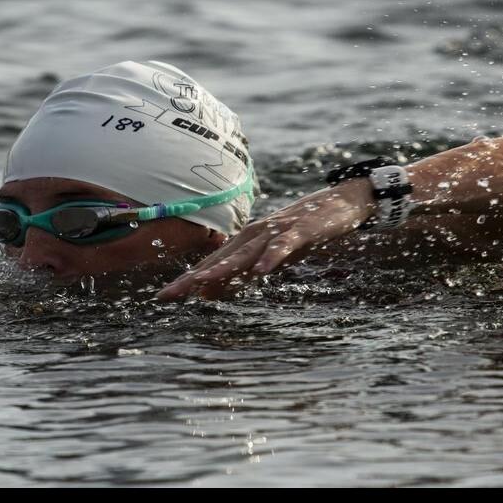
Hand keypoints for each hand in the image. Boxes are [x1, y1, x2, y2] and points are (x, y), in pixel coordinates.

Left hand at [155, 178, 376, 300]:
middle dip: (192, 278)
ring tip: (200, 283)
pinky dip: (272, 258)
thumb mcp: (266, 259)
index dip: (186, 281)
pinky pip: (283, 246)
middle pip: (219, 260)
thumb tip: (206, 293)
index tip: (163, 297)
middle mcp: (253, 235)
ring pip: (245, 253)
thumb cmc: (299, 235)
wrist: (339, 204)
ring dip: (223, 268)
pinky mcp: (299, 231)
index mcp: (244, 243)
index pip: (210, 265)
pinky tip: (261, 272)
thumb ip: (238, 275)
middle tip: (169, 295)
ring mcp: (275, 232)